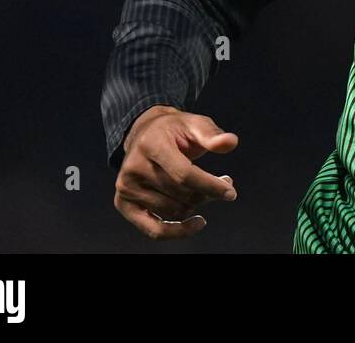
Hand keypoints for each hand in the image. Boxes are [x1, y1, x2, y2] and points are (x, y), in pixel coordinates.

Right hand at [113, 105, 239, 239]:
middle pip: (180, 194)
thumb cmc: (173, 130)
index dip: (210, 186)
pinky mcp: (124, 203)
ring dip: (197, 206)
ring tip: (208, 192)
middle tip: (223, 185)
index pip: (183, 174)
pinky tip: (197, 223)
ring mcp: (126, 187)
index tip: (230, 191)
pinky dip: (177, 232)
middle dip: (207, 193)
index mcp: (151, 144)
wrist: (144, 134)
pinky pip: (153, 229)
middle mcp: (133, 167)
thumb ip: (212, 134)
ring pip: (173, 211)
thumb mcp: (194, 123)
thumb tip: (230, 143)